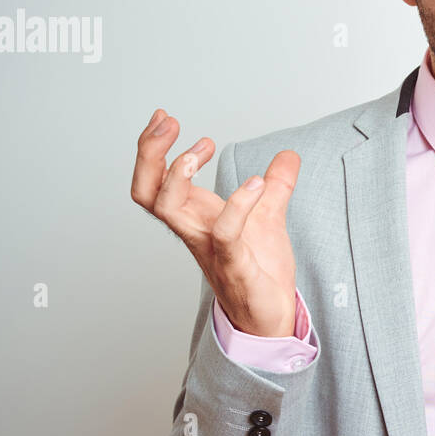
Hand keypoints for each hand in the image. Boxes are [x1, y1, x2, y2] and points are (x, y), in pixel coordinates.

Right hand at [131, 108, 301, 337]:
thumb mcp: (269, 217)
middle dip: (149, 153)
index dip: (150, 148)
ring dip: (178, 173)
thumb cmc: (259, 271)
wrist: (270, 317)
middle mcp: (193, 230)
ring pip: (168, 210)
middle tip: (168, 123)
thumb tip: (288, 155)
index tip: (164, 118)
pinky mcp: (234, 265)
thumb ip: (276, 185)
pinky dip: (238, 205)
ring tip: (202, 147)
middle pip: (146, 191)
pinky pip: (225, 233)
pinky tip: (255, 185)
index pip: (153, 180)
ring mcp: (210, 247)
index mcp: (195, 216)